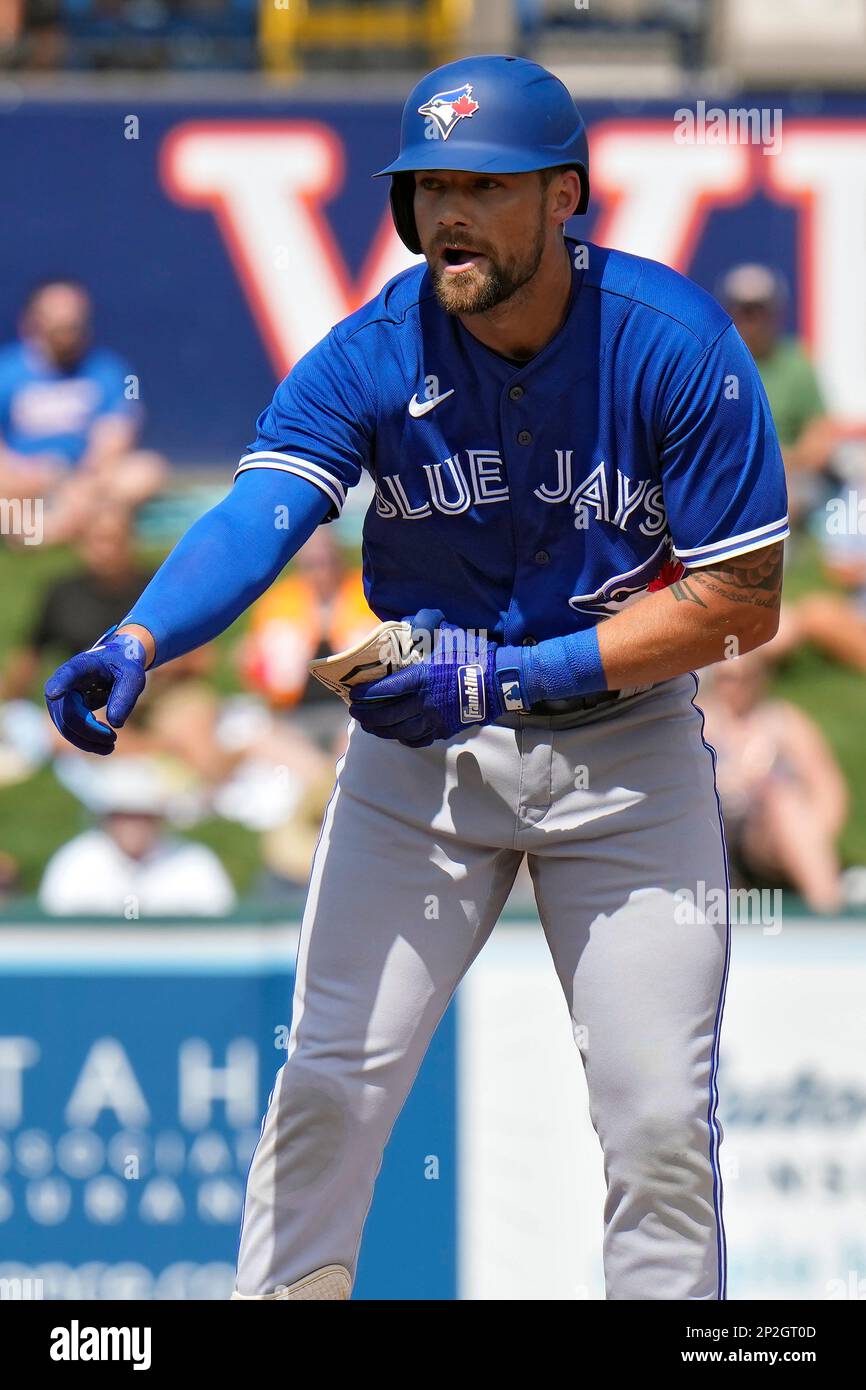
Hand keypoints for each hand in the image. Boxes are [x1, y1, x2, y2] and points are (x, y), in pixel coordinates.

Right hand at [44, 627, 147, 754]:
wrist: (114, 664)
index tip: (53, 693)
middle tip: (114, 738)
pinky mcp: (62, 712)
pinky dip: (85, 742)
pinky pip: (69, 731)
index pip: (67, 675)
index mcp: (81, 666)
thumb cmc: (123, 667)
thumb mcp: (133, 677)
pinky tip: (104, 746)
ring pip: (66, 728)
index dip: (59, 684)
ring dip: (88, 741)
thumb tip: (115, 724)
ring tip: (111, 746)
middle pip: (69, 714)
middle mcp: (62, 682)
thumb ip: (125, 697)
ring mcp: (59, 698)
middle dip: (91, 731)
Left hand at [349, 612, 525, 745]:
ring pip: (399, 730)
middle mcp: (424, 702)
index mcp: (421, 678)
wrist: (500, 680)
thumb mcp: (449, 634)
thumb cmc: (473, 654)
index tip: (354, 695)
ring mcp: (434, 719)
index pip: (384, 691)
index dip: (366, 695)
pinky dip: (403, 738)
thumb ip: (426, 626)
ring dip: (380, 729)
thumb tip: (412, 619)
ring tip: (369, 725)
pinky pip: (418, 739)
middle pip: (387, 715)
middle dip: (366, 715)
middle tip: (355, 712)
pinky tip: (397, 734)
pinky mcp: (445, 729)